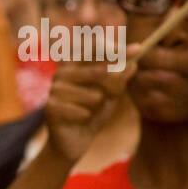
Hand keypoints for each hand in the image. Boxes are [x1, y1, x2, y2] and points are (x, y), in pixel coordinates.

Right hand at [43, 44, 138, 163]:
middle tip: (112, 96)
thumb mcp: (110, 96)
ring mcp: (54, 89)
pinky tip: (81, 119)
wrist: (73, 140)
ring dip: (98, 107)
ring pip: (94, 96)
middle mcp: (62, 72)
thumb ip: (119, 81)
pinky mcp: (50, 107)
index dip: (114, 48)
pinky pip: (82, 111)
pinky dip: (87, 117)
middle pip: (98, 72)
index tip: (137, 50)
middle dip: (113, 87)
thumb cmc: (92, 114)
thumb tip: (133, 65)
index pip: (93, 48)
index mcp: (75, 64)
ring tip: (90, 112)